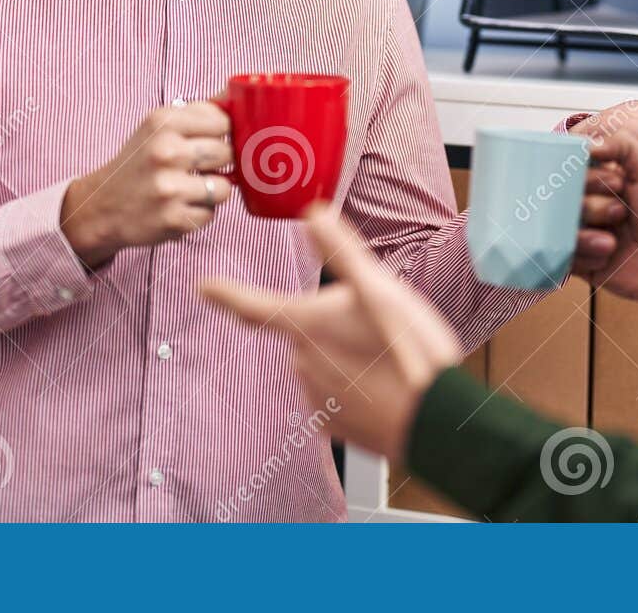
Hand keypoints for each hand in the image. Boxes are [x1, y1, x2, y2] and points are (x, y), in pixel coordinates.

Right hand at [60, 102, 232, 267]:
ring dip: (211, 190)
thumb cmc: (140, 162)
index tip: (207, 140)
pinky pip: (211, 214)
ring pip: (224, 186)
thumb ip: (199, 112)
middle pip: (227, 153)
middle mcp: (165, 151)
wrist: (102, 206)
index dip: (220, 134)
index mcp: (163, 122)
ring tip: (188, 188)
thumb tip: (238, 96)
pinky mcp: (174, 219)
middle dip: (217, 162)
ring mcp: (170, 187)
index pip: (223, 121)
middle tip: (195, 167)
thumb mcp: (159, 126)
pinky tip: (178, 206)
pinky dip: (199, 212)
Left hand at [199, 203, 461, 464]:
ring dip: (347, 356)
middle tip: (378, 327)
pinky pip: (336, 393)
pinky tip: (384, 384)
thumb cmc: (409, 351)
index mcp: (306, 326)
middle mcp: (301, 362)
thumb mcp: (380, 288)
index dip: (225, 293)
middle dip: (333, 324)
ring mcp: (315, 397)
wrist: (434, 419)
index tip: (203, 286)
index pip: (252, 306)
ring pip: (323, 361)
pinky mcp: (332, 424)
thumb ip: (341, 250)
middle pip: (306, 330)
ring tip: (388, 358)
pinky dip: (355, 386)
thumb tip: (312, 213)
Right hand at [572, 132, 637, 305]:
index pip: (576, 172)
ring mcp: (589, 235)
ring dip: (588, 231)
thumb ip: (622, 145)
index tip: (616, 184)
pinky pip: (564, 255)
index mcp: (608, 184)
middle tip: (621, 212)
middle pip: (566, 200)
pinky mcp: (585, 263)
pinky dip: (585, 253)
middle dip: (592, 206)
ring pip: (562, 227)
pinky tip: (608, 255)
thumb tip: (586, 143)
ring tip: (614, 241)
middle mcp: (596, 207)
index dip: (589, 177)